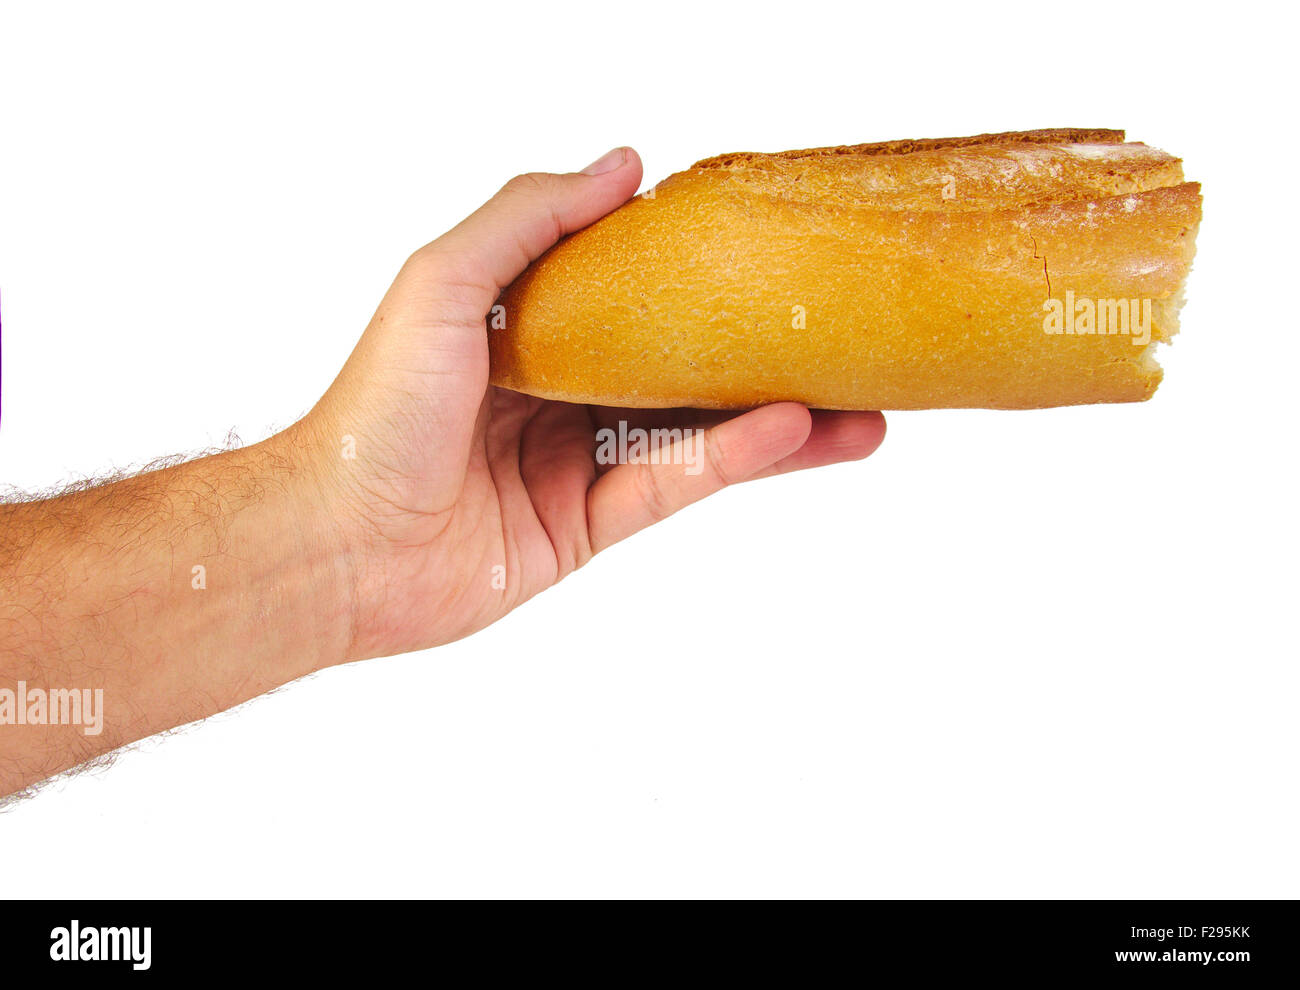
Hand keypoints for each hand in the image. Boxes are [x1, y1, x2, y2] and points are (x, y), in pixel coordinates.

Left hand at [291, 147, 886, 662]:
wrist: (338, 544)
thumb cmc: (376, 408)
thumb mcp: (442, 283)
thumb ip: (530, 219)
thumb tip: (624, 165)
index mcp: (528, 333)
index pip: (632, 298)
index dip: (699, 279)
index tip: (769, 258)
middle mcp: (559, 395)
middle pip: (680, 370)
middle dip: (762, 359)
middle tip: (842, 341)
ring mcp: (577, 464)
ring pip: (695, 434)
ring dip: (778, 422)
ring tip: (863, 410)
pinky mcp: (589, 527)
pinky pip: (673, 485)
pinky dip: (733, 459)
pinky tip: (794, 431)